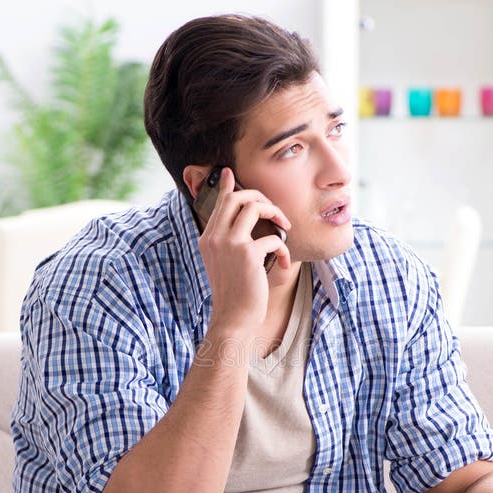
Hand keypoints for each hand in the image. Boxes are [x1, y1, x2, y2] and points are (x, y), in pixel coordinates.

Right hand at [198, 168, 290, 340]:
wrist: (233, 319)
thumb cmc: (234, 294)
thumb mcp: (225, 264)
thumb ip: (230, 242)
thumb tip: (244, 223)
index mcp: (207, 239)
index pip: (219, 203)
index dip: (228, 186)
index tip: (230, 173)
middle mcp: (215, 237)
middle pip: (237, 197)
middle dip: (260, 197)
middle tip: (275, 211)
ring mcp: (229, 244)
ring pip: (254, 207)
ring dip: (275, 213)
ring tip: (284, 228)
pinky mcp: (247, 254)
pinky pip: (273, 238)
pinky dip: (282, 250)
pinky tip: (281, 264)